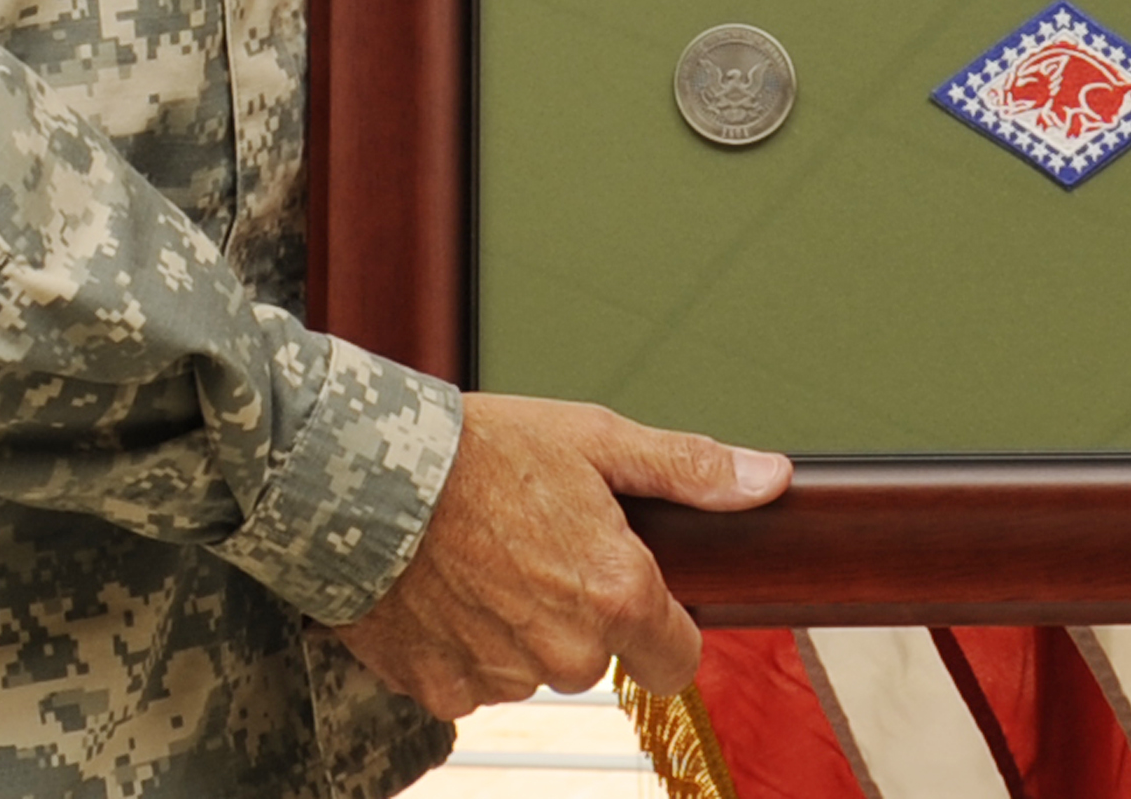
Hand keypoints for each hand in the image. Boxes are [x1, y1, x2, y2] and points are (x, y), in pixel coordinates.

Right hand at [333, 394, 789, 718]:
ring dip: (518, 625)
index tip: (630, 586)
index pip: (677, 659)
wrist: (360, 474)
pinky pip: (473, 680)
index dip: (660, 624)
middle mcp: (565, 651)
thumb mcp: (595, 439)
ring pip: (532, 666)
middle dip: (576, 610)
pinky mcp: (440, 691)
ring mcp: (500, 678)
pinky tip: (446, 586)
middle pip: (598, 656)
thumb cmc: (478, 449)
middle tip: (536, 542)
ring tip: (483, 555)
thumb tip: (769, 480)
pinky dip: (463, 642)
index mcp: (616, 594)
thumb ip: (688, 470)